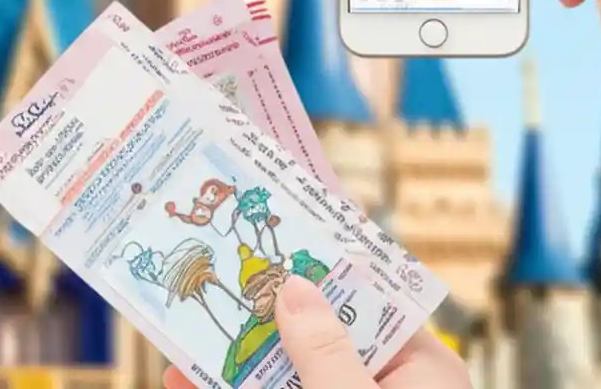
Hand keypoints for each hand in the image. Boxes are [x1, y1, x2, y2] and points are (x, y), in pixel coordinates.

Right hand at [162, 277, 468, 388]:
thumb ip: (324, 352)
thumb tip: (293, 286)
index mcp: (420, 372)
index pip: (371, 298)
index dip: (322, 263)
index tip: (274, 227)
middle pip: (316, 333)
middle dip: (258, 309)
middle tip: (210, 269)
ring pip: (282, 375)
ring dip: (232, 356)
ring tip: (180, 326)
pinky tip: (183, 379)